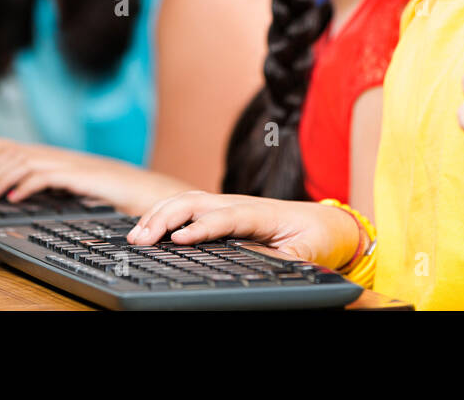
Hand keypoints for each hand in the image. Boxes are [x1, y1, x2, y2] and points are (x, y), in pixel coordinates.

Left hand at [0, 136, 192, 215]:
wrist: (142, 191)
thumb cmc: (104, 191)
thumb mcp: (63, 186)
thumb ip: (37, 181)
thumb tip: (6, 188)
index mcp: (45, 155)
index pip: (0, 144)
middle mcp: (51, 154)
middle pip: (2, 148)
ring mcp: (64, 163)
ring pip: (19, 161)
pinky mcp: (78, 175)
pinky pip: (45, 175)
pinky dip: (24, 184)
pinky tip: (12, 197)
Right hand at [127, 191, 360, 269]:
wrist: (327, 222)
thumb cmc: (316, 236)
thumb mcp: (306, 254)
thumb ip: (282, 259)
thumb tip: (258, 263)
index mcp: (261, 214)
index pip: (225, 218)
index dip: (201, 228)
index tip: (178, 240)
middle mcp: (241, 203)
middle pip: (196, 202)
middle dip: (166, 218)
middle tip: (141, 240)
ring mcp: (230, 203)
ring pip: (188, 200)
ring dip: (159, 214)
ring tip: (136, 235)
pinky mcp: (223, 209)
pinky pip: (190, 205)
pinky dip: (165, 212)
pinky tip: (148, 226)